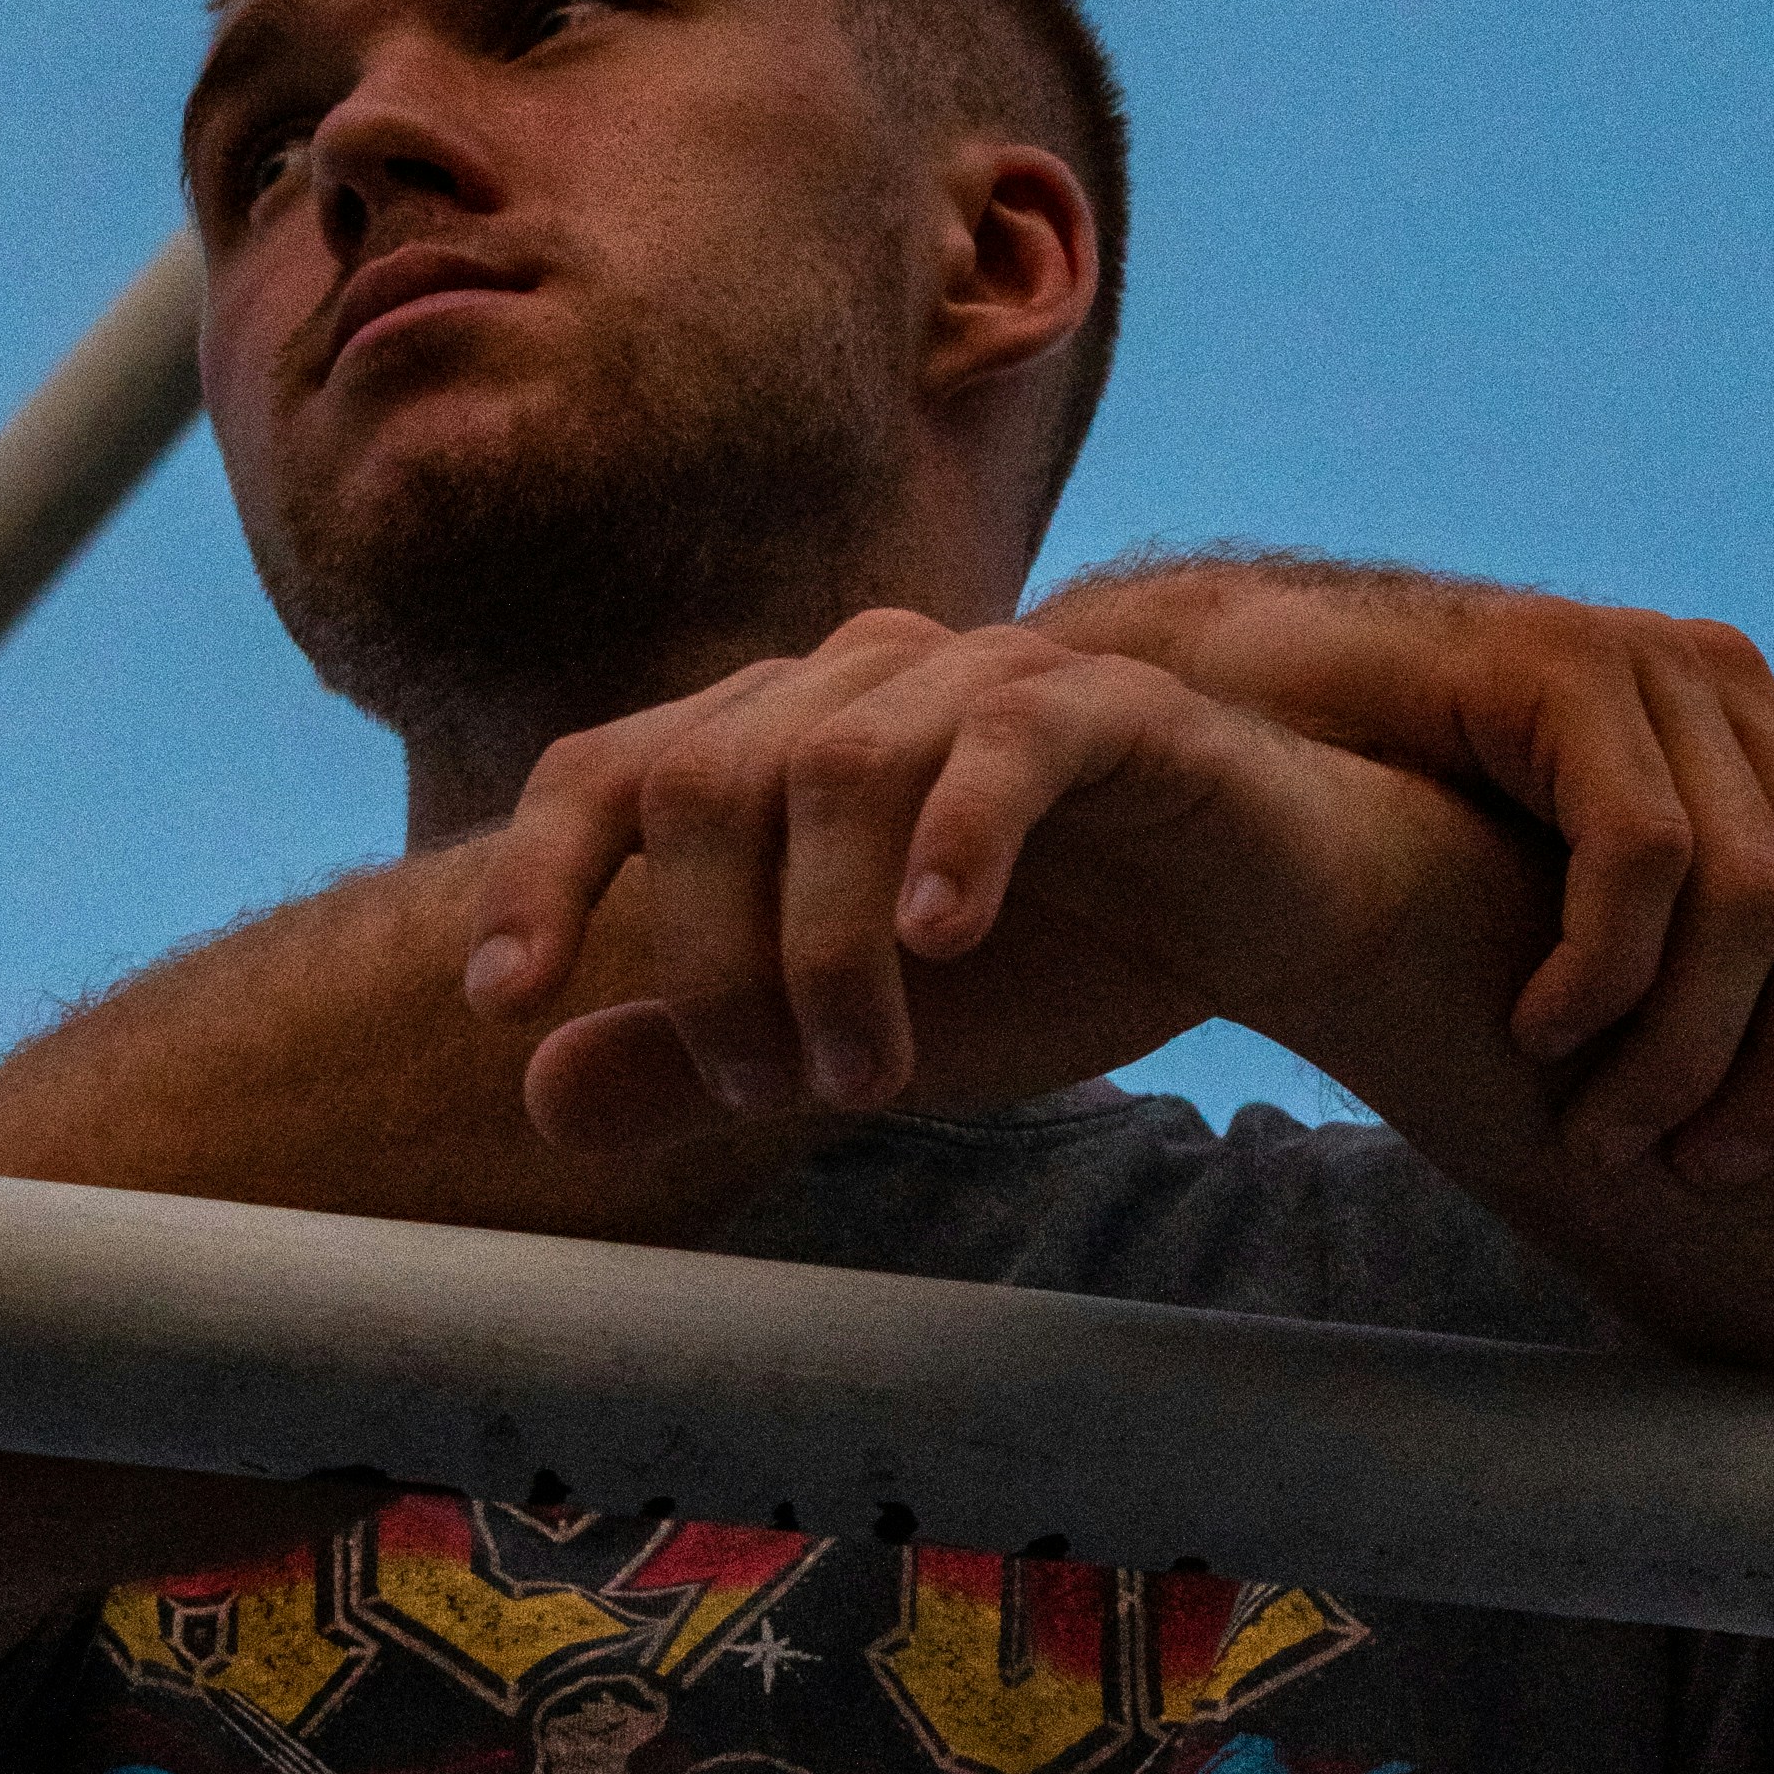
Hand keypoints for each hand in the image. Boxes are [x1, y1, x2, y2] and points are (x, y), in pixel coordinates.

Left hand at [457, 608, 1464, 1159]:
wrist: (1269, 914)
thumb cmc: (1058, 957)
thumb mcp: (860, 1038)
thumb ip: (705, 1060)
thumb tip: (538, 1094)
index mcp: (780, 738)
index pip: (613, 771)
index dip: (541, 874)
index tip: (504, 1001)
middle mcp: (863, 682)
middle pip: (707, 782)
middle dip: (713, 961)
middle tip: (775, 1091)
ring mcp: (988, 679)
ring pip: (838, 768)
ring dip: (826, 944)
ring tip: (870, 1078)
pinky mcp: (1113, 708)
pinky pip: (1005, 740)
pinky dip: (953, 840)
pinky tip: (944, 943)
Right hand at [1034, 562, 1773, 1184]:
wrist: (1231, 710)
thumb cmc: (1396, 831)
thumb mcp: (1583, 905)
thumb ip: (1700, 964)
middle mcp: (1735, 690)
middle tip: (1702, 1166)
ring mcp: (1651, 666)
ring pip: (1761, 899)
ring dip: (1687, 1052)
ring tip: (1603, 1129)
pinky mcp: (1554, 664)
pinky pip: (1642, 852)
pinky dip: (1604, 974)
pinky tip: (1535, 1028)